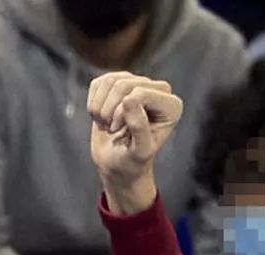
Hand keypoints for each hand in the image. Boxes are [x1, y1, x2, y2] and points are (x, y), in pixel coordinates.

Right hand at [88, 72, 181, 213]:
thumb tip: (128, 99)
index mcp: (172, 106)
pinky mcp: (117, 82)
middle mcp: (158, 90)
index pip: (140, 93)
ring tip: (107, 124)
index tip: (120, 130)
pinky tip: (101, 118)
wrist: (117, 162)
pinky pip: (98, 83)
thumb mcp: (140, 151)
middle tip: (112, 129)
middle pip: (123, 85)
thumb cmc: (133, 159)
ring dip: (101, 108)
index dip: (123, 113)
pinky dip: (93, 103)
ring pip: (110, 81)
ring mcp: (137, 83)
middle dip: (110, 110)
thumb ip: (139, 127)